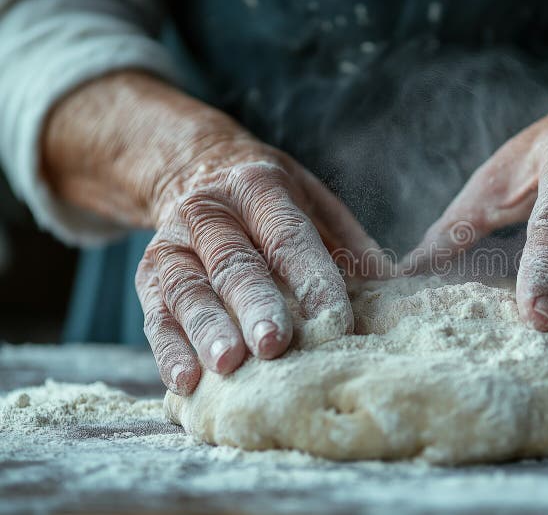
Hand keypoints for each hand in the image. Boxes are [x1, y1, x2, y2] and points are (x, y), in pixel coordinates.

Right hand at [137, 146, 379, 394]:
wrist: (193, 172)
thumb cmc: (271, 203)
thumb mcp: (313, 202)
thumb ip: (349, 244)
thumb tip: (394, 289)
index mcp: (259, 187)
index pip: (289, 237)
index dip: (313, 278)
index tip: (336, 319)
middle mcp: (209, 211)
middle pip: (235, 264)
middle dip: (255, 306)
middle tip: (275, 345)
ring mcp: (172, 243)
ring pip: (188, 290)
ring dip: (207, 331)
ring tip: (228, 366)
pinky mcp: (147, 276)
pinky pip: (155, 314)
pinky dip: (168, 350)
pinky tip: (186, 381)